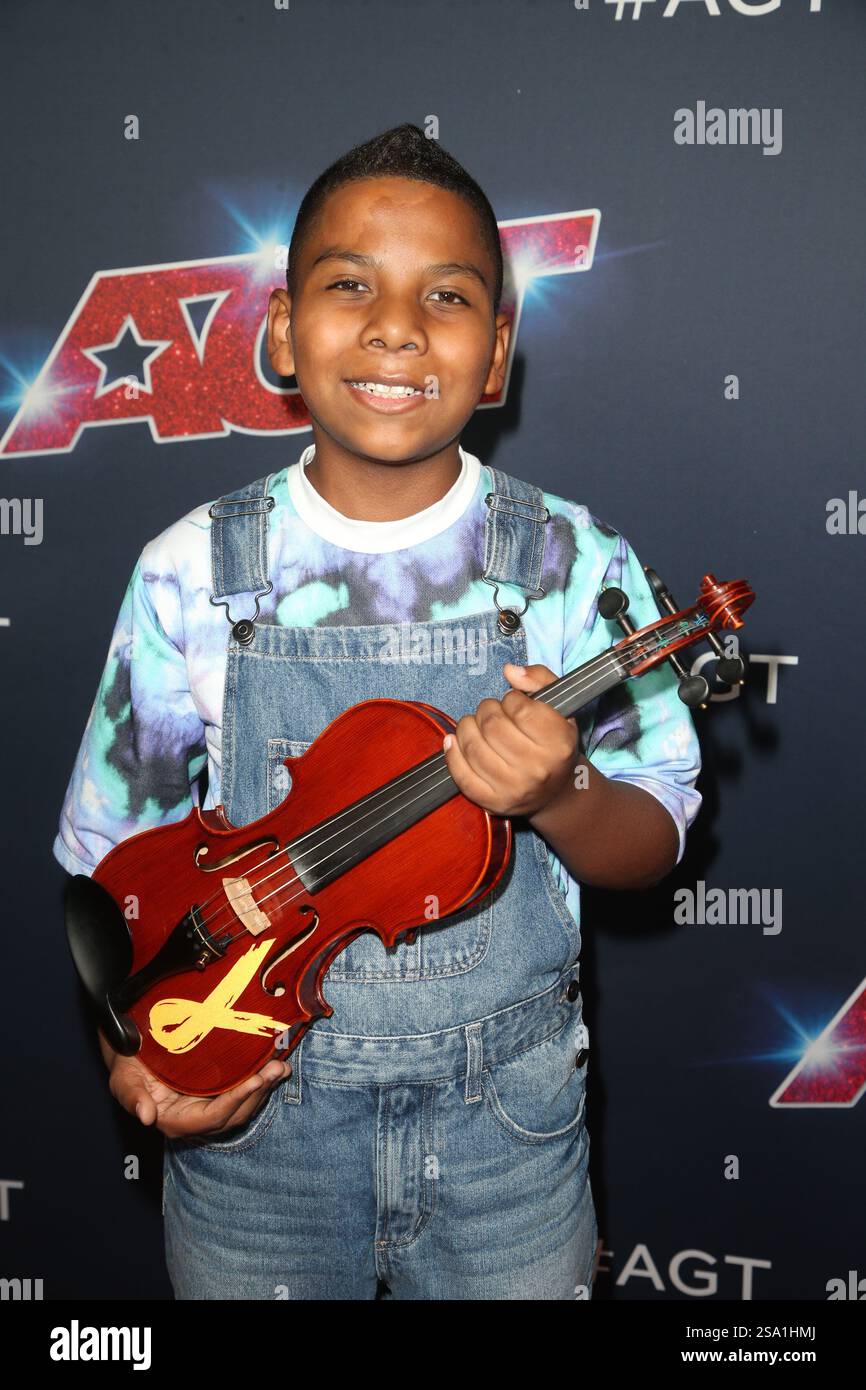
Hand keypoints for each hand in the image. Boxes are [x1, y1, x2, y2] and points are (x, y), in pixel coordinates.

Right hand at [97, 1029, 290, 1140]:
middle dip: (258, 1093)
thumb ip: (132, 1098)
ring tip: (281, 1067)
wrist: (133, 1056)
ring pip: (243, 1105)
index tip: (254, 1081)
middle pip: (234, 1115)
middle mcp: (195, 1120)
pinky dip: (261, 1081)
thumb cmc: (127, 1069)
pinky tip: (275, 1066)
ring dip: (265, 1088)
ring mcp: (208, 1108)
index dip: (234, 1102)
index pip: (212, 1119)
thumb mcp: (123, 1080)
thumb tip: (146, 1118)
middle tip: (276, 1069)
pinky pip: (243, 1093)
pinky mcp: (217, 1094)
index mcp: (175, 1122)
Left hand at [442, 662, 579, 818]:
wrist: (556, 792)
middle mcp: (538, 769)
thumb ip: (539, 680)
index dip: (510, 699)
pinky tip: (453, 741)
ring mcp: (514, 788)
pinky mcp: (494, 802)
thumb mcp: (560, 707)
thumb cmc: (554, 743)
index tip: (512, 702)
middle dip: (486, 710)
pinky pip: (462, 776)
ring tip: (474, 724)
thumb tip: (509, 671)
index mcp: (559, 743)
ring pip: (473, 747)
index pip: (519, 708)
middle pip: (492, 726)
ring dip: (466, 727)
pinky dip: (452, 754)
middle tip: (490, 712)